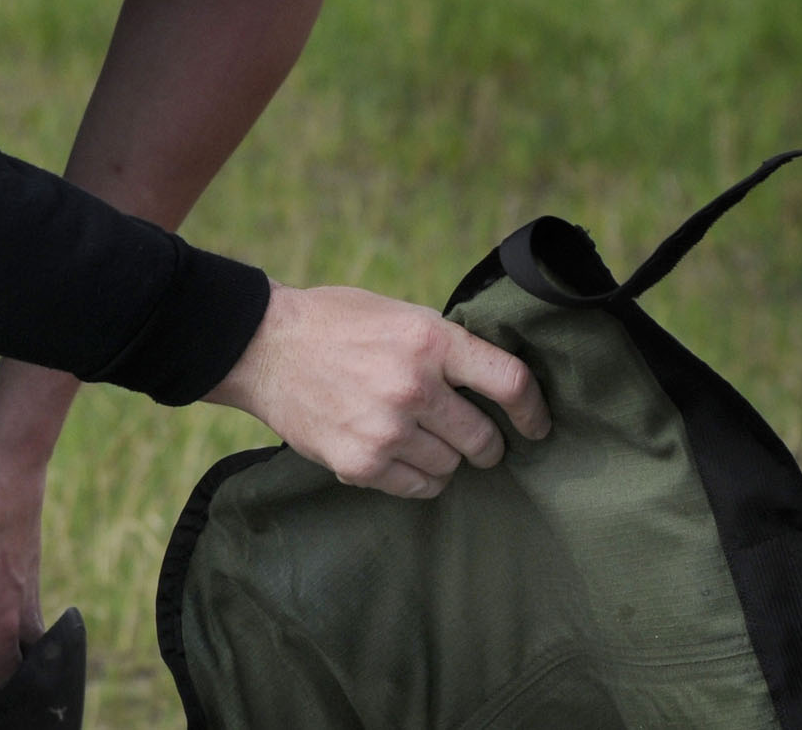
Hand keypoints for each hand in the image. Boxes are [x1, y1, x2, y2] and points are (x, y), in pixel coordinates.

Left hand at [0, 418, 47, 688]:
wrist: (6, 455)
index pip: (7, 684)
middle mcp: (19, 607)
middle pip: (27, 661)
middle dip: (14, 681)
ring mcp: (28, 575)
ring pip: (31, 626)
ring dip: (19, 645)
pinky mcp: (25, 546)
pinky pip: (27, 592)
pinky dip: (15, 607)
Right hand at [208, 282, 548, 495]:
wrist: (265, 346)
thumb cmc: (338, 323)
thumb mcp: (401, 314)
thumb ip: (447, 347)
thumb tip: (499, 386)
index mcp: (429, 340)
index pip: (509, 383)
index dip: (533, 410)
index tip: (536, 426)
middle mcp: (413, 386)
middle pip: (483, 438)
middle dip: (486, 444)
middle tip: (475, 440)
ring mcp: (386, 429)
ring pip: (451, 467)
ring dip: (447, 459)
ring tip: (423, 440)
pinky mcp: (359, 463)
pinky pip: (417, 487)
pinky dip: (418, 477)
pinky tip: (400, 455)